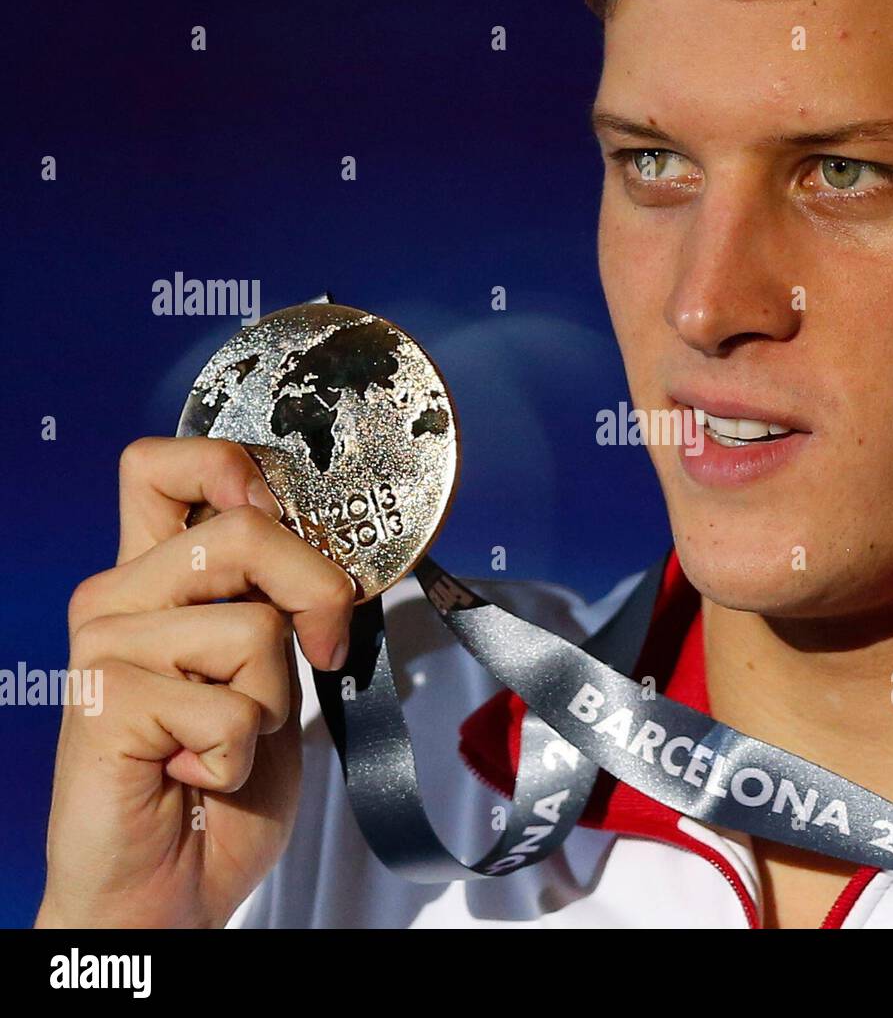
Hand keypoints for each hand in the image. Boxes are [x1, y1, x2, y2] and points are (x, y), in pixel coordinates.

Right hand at [36, 436, 356, 927]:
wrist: (167, 888)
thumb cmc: (221, 783)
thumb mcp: (271, 673)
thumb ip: (278, 603)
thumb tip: (328, 551)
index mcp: (156, 579)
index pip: (166, 464)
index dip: (234, 468)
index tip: (283, 519)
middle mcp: (121, 598)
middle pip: (243, 529)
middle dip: (317, 593)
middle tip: (319, 654)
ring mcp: (106, 646)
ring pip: (253, 627)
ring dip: (273, 701)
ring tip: (227, 739)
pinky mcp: (103, 702)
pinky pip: (231, 707)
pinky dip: (242, 754)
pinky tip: (197, 773)